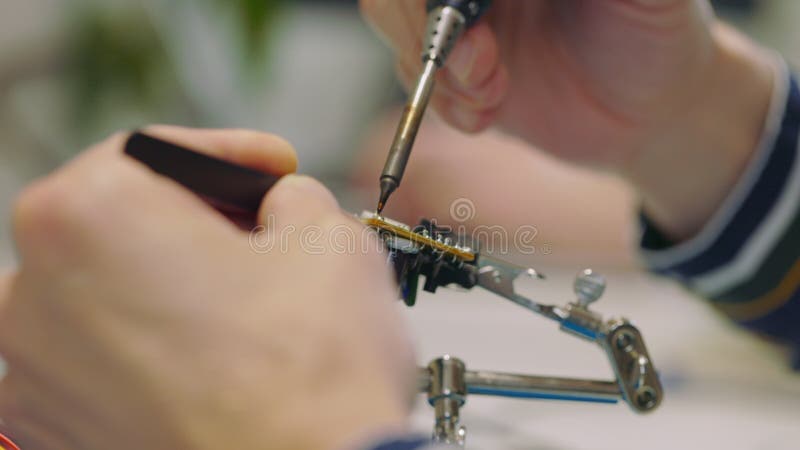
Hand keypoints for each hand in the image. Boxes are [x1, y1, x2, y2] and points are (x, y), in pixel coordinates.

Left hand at [0, 126, 414, 449]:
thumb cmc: (312, 376)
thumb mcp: (329, 237)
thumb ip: (292, 196)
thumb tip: (281, 206)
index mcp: (88, 217)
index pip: (151, 151)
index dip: (226, 153)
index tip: (266, 168)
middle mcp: (37, 294)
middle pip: (121, 222)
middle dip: (196, 218)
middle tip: (262, 228)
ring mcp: (39, 374)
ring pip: (109, 293)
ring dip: (173, 283)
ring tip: (246, 300)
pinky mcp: (60, 433)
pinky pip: (103, 362)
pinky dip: (154, 346)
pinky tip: (217, 357)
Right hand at [361, 0, 774, 238]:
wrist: (653, 114)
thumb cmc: (658, 37)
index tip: (466, 17)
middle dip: (425, 26)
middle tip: (480, 62)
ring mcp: (467, 22)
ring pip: (397, 25)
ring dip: (435, 70)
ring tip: (493, 92)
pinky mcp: (459, 73)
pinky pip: (415, 80)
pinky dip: (443, 106)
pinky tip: (489, 114)